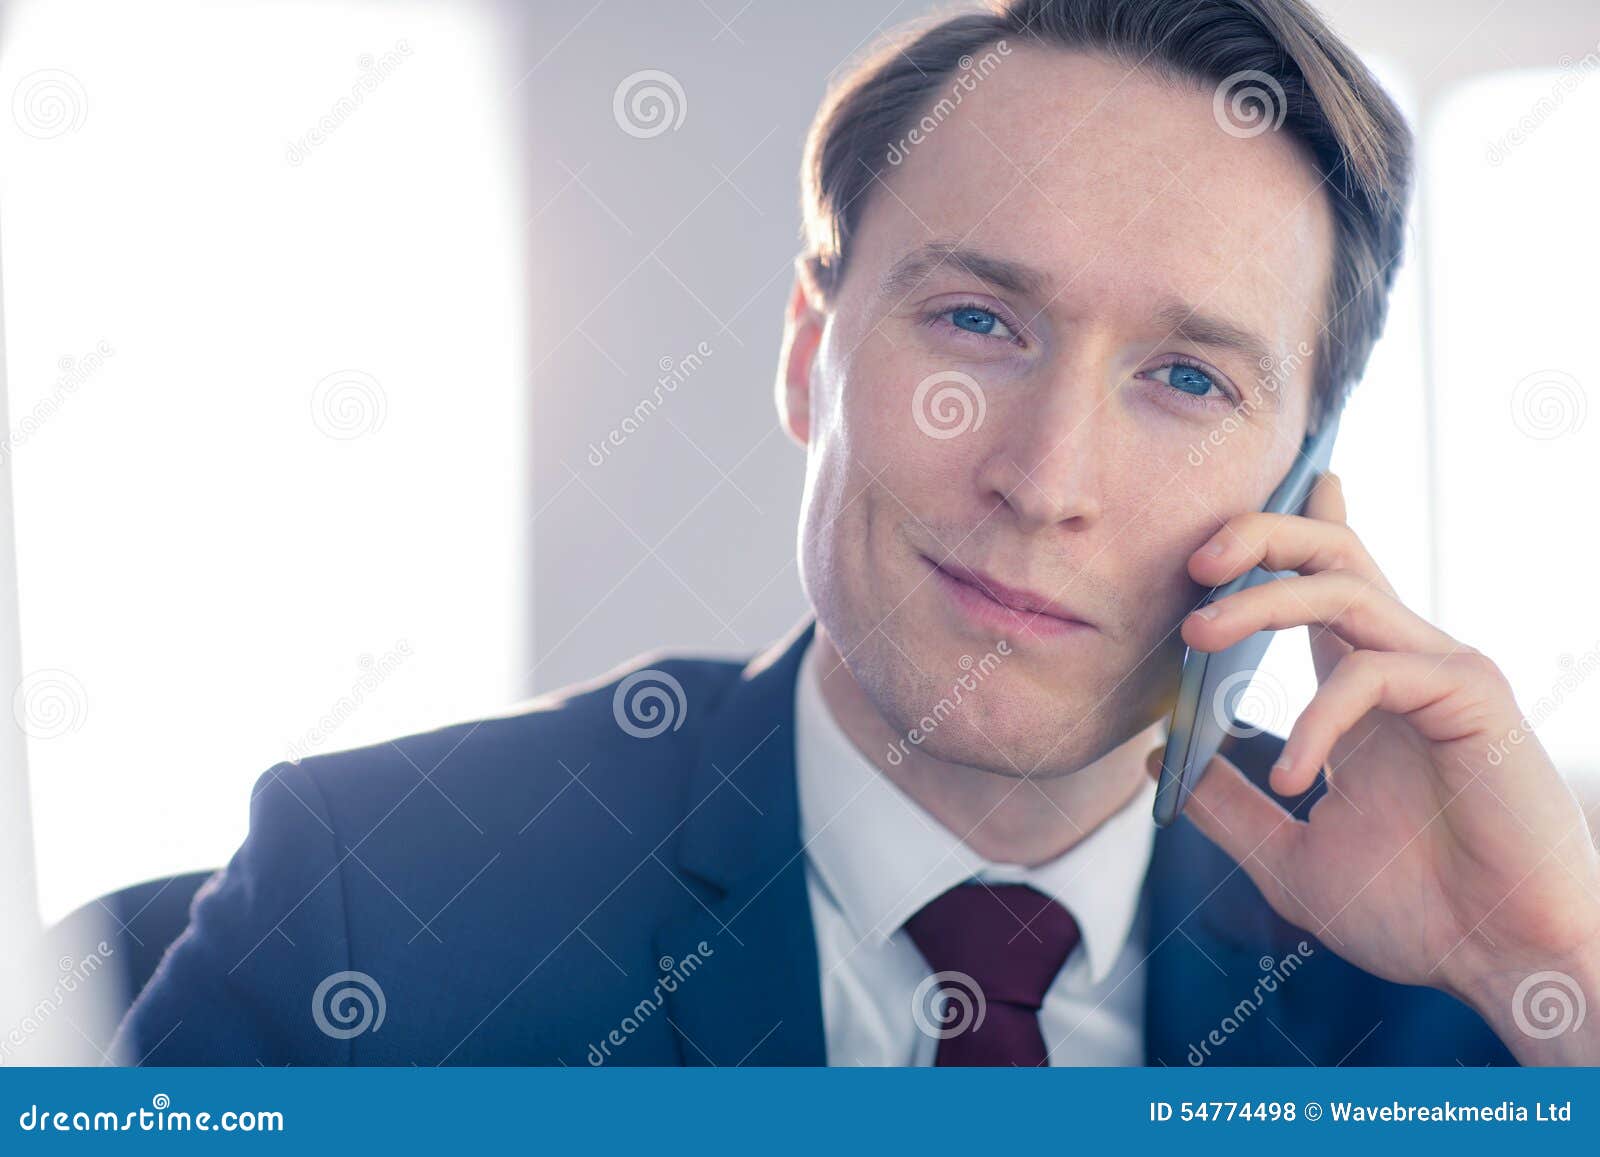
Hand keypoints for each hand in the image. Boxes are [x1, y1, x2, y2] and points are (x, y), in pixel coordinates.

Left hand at [1145, 471, 1599, 1063]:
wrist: (1505, 965)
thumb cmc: (1417, 914)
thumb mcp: (1289, 858)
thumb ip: (1227, 806)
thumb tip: (1157, 757)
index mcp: (1362, 691)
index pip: (1320, 588)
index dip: (1286, 534)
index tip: (1235, 510)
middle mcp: (1400, 665)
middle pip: (1330, 555)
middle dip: (1260, 534)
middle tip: (1194, 560)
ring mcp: (1439, 673)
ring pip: (1341, 589)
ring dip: (1259, 600)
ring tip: (1196, 635)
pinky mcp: (1471, 698)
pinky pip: (1372, 673)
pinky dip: (1315, 718)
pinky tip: (1294, 780)